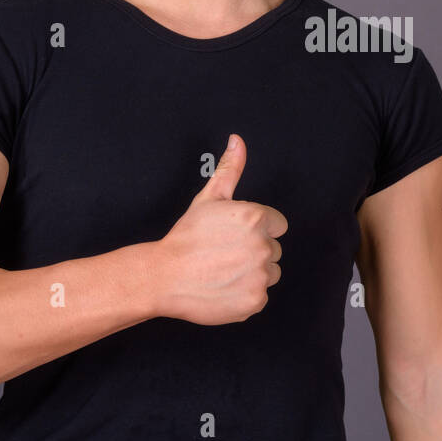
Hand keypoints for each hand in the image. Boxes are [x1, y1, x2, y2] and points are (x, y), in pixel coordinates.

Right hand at [151, 134, 285, 324]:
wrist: (164, 276)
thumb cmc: (186, 237)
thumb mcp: (209, 198)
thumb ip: (230, 169)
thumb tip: (237, 141)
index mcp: (256, 217)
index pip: (277, 224)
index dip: (256, 229)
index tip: (235, 236)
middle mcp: (263, 245)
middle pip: (274, 249)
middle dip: (254, 251)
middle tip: (225, 253)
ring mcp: (260, 275)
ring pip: (270, 273)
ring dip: (253, 273)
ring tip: (224, 270)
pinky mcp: (256, 300)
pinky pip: (261, 295)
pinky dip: (245, 294)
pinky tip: (224, 287)